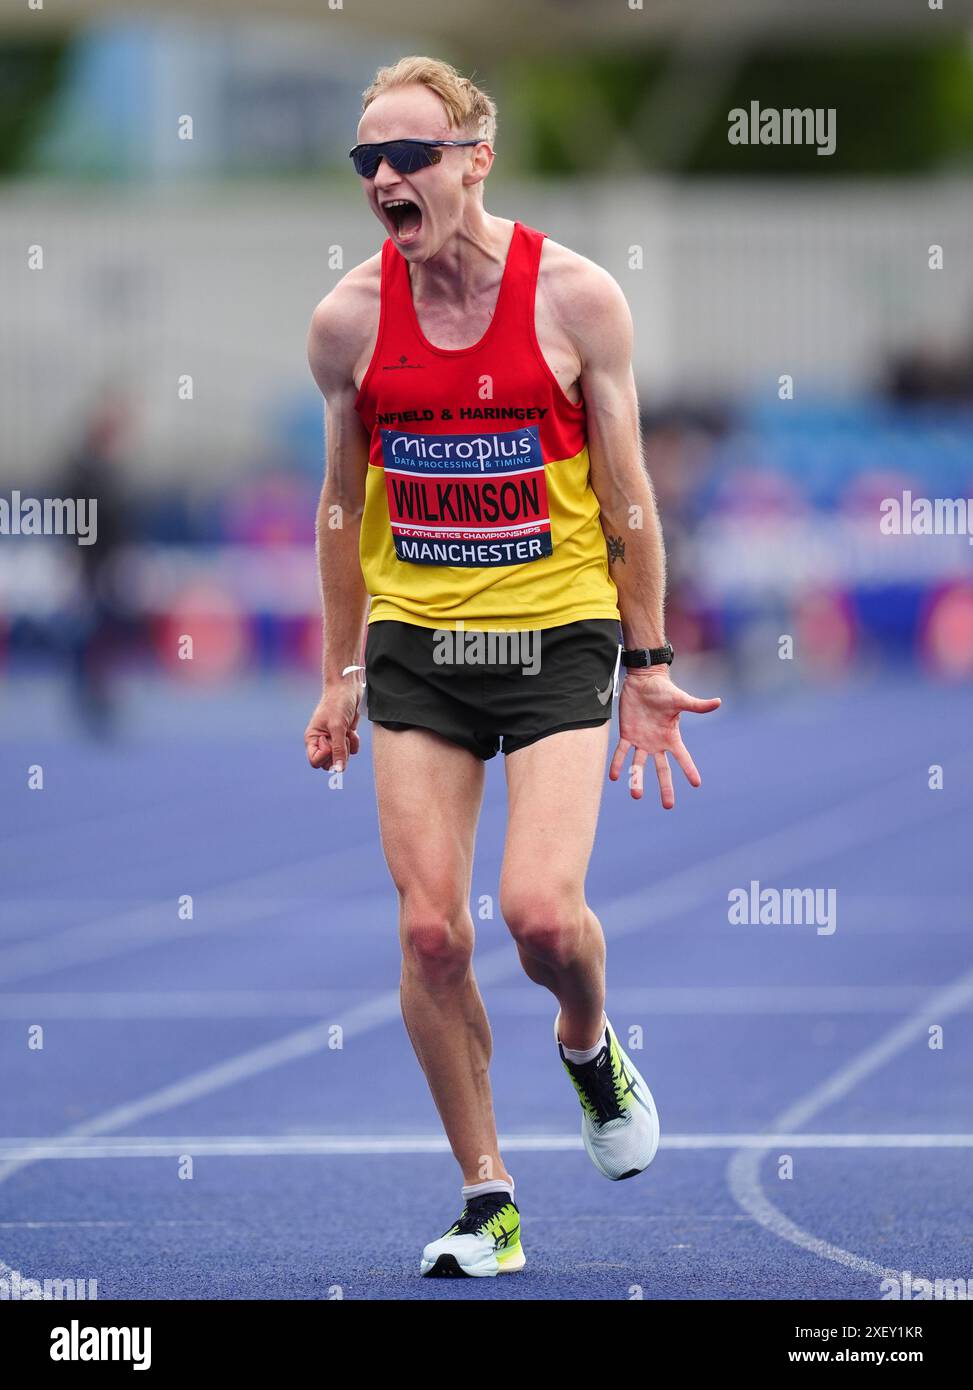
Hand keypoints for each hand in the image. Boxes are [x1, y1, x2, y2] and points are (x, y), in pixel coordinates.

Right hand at [304, 678, 362, 772]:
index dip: (325, 756)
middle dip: (338, 753)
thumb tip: (339, 770)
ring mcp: (334, 740)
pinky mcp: (345, 737)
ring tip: (346, 731)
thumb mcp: (338, 727)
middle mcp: (321, 741)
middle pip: (329, 763)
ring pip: (341, 758)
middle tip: (341, 737)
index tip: (331, 743)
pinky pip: (351, 750)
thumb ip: (338, 749)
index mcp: (312, 738)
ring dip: (347, 746)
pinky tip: (351, 730)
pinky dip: (354, 741)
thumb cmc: (338, 703)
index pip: (315, 761)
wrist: (349, 688)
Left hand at [609, 668, 719, 807]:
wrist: (643, 682)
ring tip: (636, 795)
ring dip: (637, 779)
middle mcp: (657, 744)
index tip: (697, 784)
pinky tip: (614, 777)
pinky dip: (617, 764)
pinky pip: (621, 752)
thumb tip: (719, 702)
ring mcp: (641, 741)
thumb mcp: (681, 700)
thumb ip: (697, 705)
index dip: (689, 770)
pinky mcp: (627, 735)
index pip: (683, 757)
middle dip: (665, 787)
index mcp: (671, 738)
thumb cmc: (664, 690)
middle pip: (662, 769)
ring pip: (639, 765)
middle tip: (668, 806)